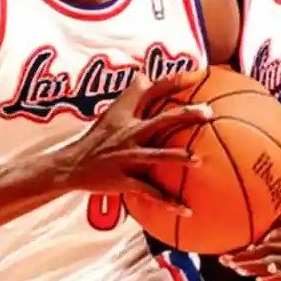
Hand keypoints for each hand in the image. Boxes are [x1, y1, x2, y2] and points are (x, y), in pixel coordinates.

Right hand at [54, 71, 212, 216]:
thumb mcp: (111, 112)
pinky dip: (168, 201)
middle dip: (185, 115)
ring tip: (199, 160)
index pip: (150, 90)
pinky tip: (186, 208)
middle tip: (209, 112)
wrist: (72, 165)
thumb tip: (148, 72)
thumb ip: (131, 94)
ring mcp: (127, 157)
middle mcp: (128, 133)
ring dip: (178, 158)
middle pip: (161, 120)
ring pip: (157, 156)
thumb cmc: (98, 137)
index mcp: (125, 115)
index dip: (173, 81)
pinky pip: (150, 192)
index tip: (198, 75)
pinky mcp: (125, 180)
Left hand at [221, 223, 280, 280]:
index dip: (250, 246)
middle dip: (243, 255)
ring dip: (251, 265)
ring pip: (272, 261)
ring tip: (235, 268)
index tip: (234, 251)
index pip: (270, 240)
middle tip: (224, 259)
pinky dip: (271, 277)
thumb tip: (274, 266)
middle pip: (265, 249)